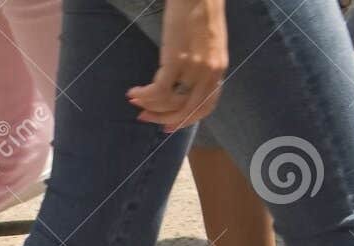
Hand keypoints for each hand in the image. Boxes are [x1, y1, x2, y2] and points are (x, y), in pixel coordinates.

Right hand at [126, 0, 227, 131]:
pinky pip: (159, 91)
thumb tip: (182, 84)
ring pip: (170, 102)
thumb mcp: (208, 44)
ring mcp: (194, 68)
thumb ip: (201, 65)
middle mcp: (210, 73)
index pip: (205, 108)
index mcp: (218, 69)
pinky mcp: (177, 60)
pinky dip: (144, 96)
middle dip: (163, 119)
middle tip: (144, 118)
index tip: (167, 126)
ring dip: (149, 106)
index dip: (185, 121)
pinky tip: (134, 92)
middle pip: (187, 111)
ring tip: (135, 100)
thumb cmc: (200, 10)